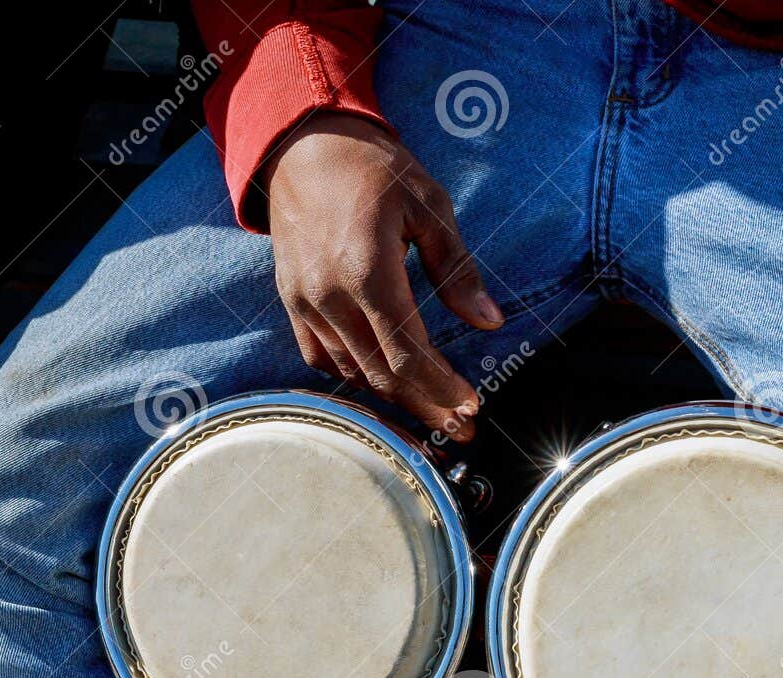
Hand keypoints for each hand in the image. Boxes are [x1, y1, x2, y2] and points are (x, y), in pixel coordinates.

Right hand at [265, 113, 502, 439]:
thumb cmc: (374, 169)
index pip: (408, 353)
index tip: (471, 405)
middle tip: (461, 427)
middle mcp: (330, 294)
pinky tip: (385, 383)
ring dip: (394, 398)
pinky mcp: (291, 301)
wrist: (303, 145)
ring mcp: (305, 301)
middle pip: (382, 374)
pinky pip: (322, 357)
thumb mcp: (429, 206)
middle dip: (426, 405)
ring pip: (352, 372)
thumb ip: (458, 269)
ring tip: (433, 414)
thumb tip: (490, 322)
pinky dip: (355, 376)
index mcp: (368, 270)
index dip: (441, 388)